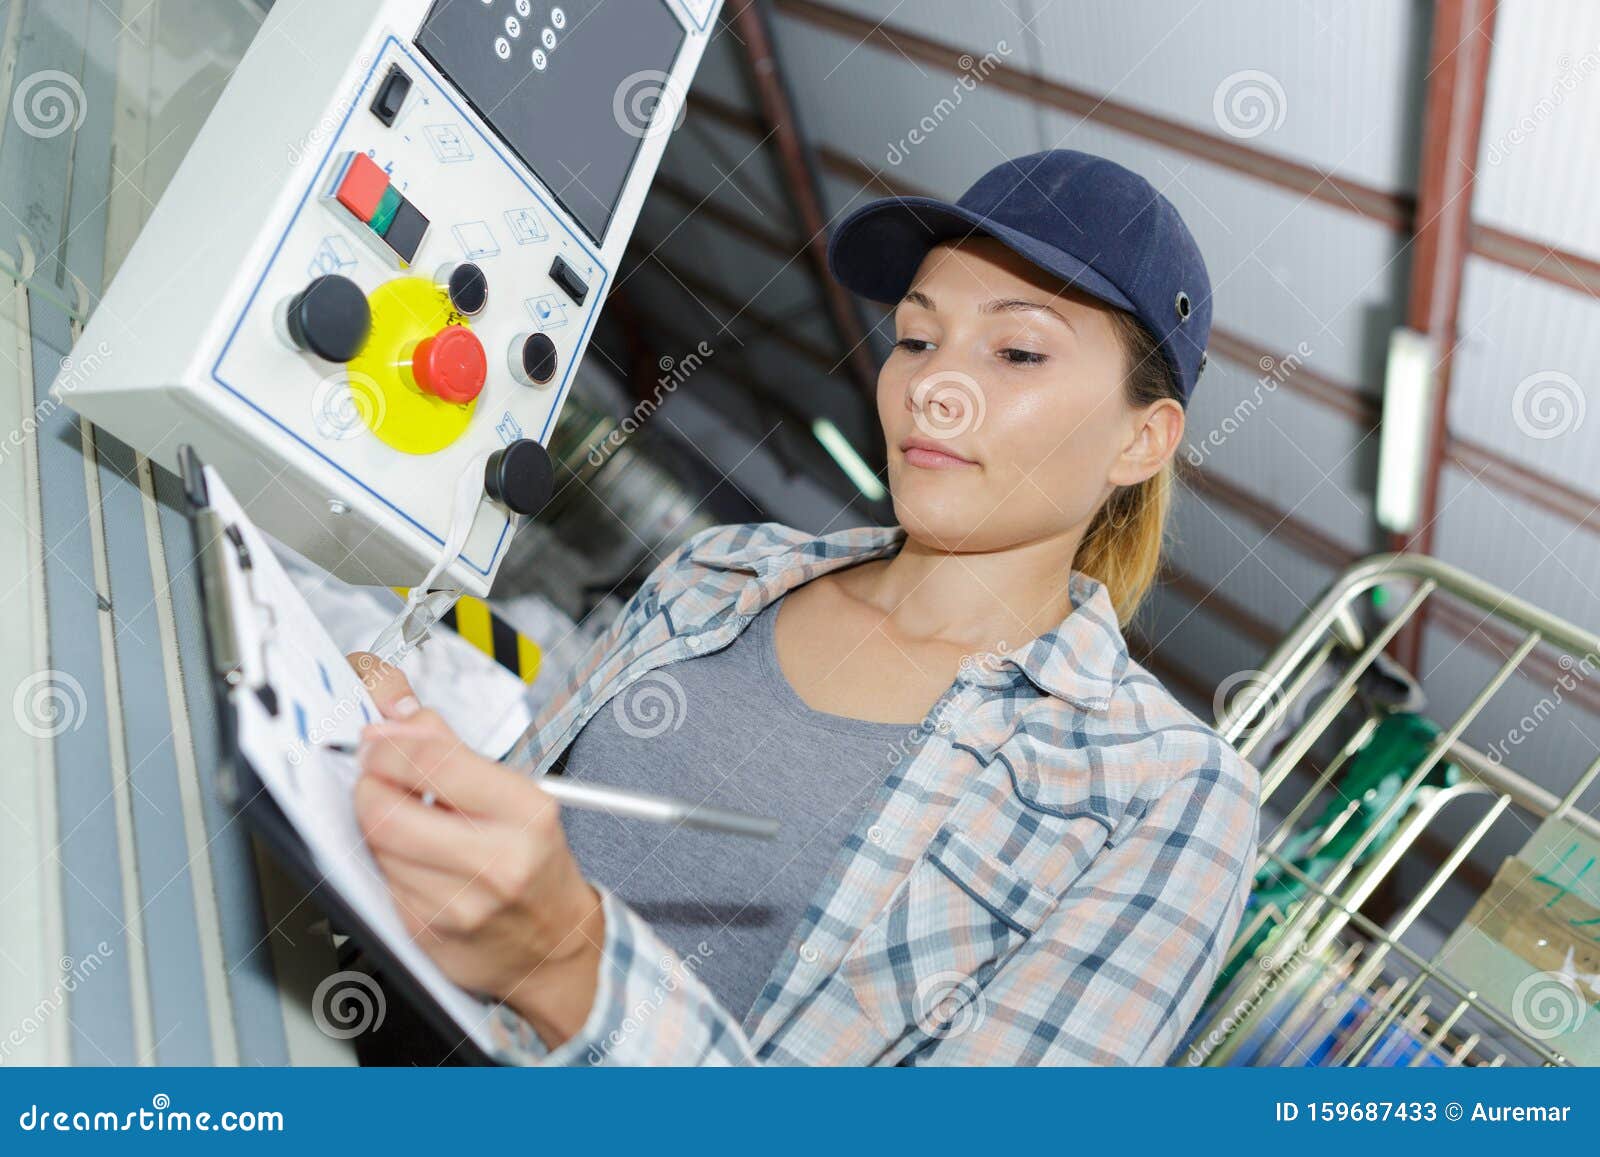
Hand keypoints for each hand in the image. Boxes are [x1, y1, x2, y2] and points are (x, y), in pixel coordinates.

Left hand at [343, 652, 603, 1044]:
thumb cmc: (534, 864)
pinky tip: (410, 858)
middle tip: (374, 776)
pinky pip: (380, 882)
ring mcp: (459, 904)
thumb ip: (450, 749)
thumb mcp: (515, 796)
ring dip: (375, 825)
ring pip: (376, 847)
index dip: (389, 744)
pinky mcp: (425, 933)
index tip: (378, 739)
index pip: (432, 760)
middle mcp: (496, 861)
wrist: (554, 946)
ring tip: (402, 819)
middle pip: (386, 810)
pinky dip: (384, 862)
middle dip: (368, 785)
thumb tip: (397, 712)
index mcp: (525, 813)